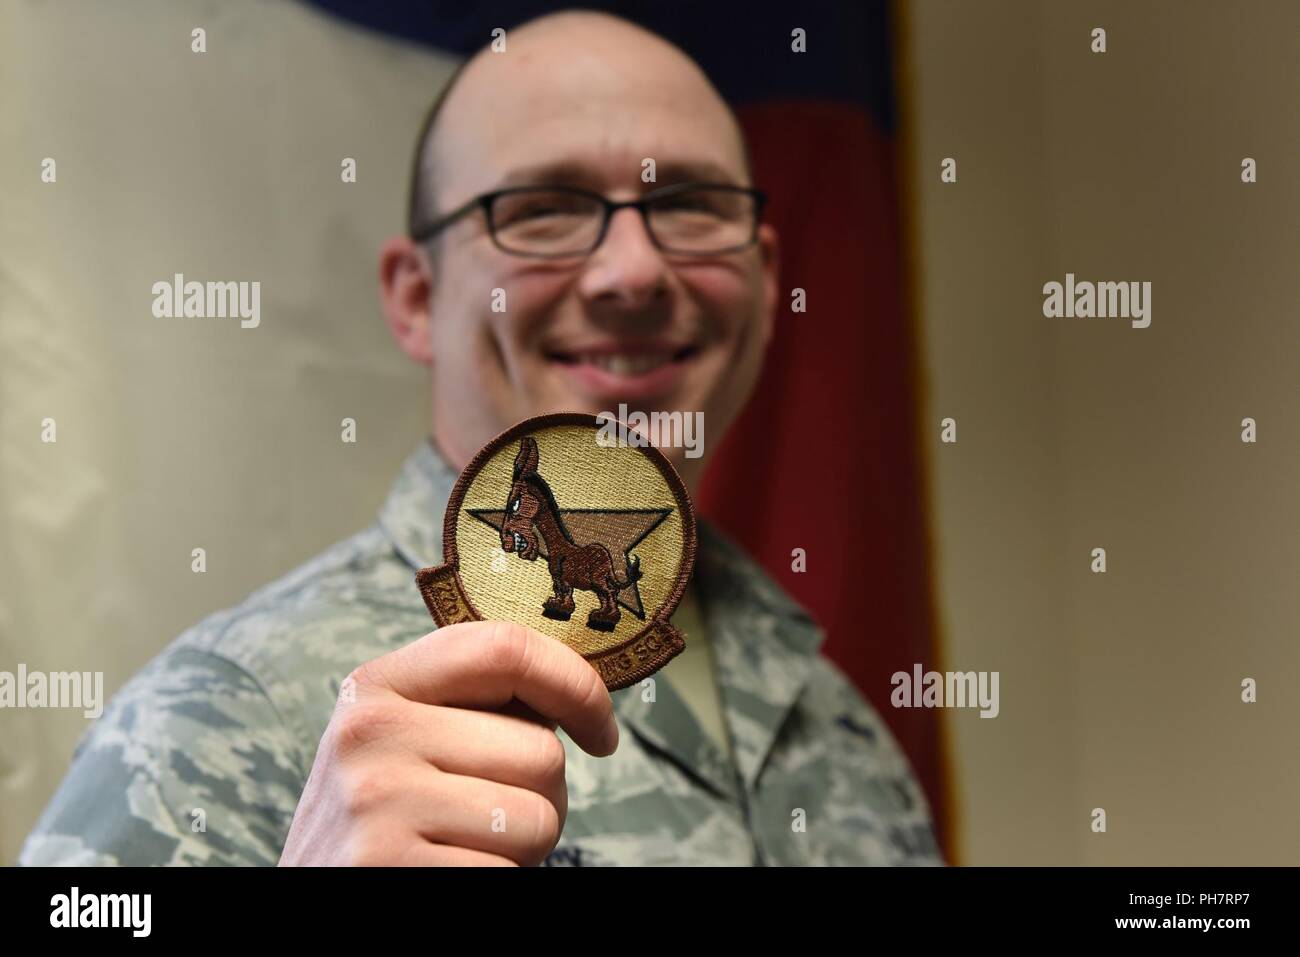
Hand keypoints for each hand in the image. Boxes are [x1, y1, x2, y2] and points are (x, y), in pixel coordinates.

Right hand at [278, 620, 617, 865]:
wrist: (308, 898)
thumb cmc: (383, 818)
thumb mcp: (402, 740)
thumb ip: (472, 704)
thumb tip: (580, 690)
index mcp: (378, 684)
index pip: (506, 647)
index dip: (577, 685)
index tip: (600, 730)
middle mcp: (370, 733)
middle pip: (540, 749)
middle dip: (543, 793)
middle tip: (493, 817)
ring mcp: (377, 802)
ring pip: (537, 816)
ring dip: (524, 845)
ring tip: (466, 847)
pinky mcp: (391, 867)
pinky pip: (508, 872)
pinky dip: (500, 881)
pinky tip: (451, 873)